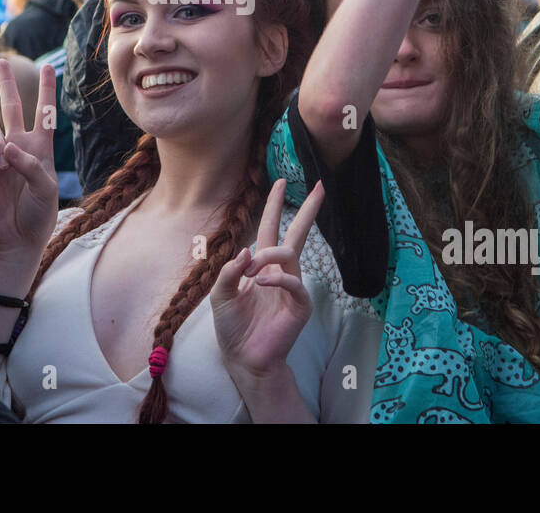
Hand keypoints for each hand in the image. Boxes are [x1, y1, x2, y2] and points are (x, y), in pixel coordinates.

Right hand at [0, 57, 58, 263]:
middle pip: (12, 107)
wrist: (17, 239)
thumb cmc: (39, 214)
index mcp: (40, 148)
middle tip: (0, 60)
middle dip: (7, 83)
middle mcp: (18, 147)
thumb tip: (8, 147)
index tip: (48, 67)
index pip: (45, 113)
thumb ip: (31, 165)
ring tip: (5, 164)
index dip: (47, 90)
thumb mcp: (47, 188)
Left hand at [211, 180, 325, 386]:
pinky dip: (277, 278)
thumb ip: (229, 271)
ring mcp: (291, 288)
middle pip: (296, 234)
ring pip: (289, 254)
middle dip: (307, 210)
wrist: (243, 359)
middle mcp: (279, 272)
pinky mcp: (299, 305)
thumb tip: (245, 251)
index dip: (274, 206)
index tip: (280, 181)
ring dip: (267, 256)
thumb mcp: (220, 295)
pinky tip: (261, 282)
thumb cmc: (232, 327)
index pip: (269, 228)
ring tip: (250, 271)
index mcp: (260, 267)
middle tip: (319, 187)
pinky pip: (294, 282)